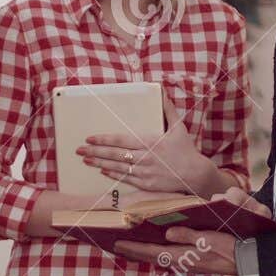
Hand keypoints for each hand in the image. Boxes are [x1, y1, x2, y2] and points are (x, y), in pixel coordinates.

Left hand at [78, 96, 225, 195]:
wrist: (196, 174)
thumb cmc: (186, 149)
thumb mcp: (178, 126)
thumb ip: (167, 109)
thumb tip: (161, 91)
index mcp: (150, 142)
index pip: (121, 140)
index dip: (104, 139)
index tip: (90, 138)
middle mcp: (145, 158)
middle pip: (115, 155)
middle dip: (95, 152)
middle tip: (80, 150)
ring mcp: (145, 172)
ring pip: (117, 168)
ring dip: (100, 164)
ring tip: (86, 160)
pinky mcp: (147, 184)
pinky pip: (126, 179)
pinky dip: (113, 175)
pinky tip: (103, 171)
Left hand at [111, 187, 270, 274]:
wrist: (249, 260)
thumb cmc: (231, 248)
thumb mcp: (210, 240)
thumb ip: (189, 236)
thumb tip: (169, 232)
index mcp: (184, 256)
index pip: (153, 252)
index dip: (134, 248)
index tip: (117, 244)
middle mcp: (183, 262)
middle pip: (153, 257)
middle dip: (135, 252)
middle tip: (117, 246)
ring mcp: (188, 263)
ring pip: (160, 258)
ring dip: (145, 253)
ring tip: (131, 249)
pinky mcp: (195, 262)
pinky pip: (170, 257)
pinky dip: (158, 253)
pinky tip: (156, 250)